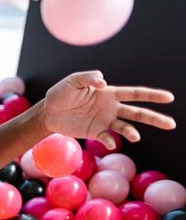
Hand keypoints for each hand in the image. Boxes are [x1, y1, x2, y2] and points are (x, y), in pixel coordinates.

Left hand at [42, 71, 175, 148]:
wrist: (47, 113)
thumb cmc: (61, 94)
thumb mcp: (73, 81)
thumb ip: (89, 78)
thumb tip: (104, 82)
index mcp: (110, 93)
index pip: (135, 93)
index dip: (152, 95)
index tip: (169, 97)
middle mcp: (111, 108)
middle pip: (138, 113)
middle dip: (155, 118)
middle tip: (171, 124)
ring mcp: (104, 122)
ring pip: (125, 127)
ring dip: (131, 132)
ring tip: (135, 136)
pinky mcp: (94, 133)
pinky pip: (107, 138)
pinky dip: (110, 141)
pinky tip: (108, 141)